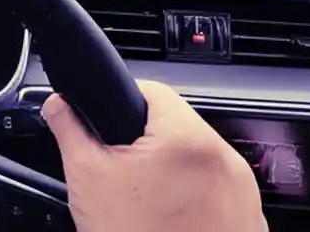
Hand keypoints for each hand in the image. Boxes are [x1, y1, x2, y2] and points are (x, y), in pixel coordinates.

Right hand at [43, 80, 266, 231]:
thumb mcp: (89, 179)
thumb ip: (71, 130)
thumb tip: (59, 105)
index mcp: (187, 138)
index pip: (150, 90)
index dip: (120, 104)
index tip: (108, 127)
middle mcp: (226, 159)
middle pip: (175, 128)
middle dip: (145, 146)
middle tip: (122, 178)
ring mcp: (244, 193)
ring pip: (196, 162)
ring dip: (170, 173)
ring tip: (146, 207)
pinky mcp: (250, 220)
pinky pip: (217, 194)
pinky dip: (194, 201)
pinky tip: (169, 222)